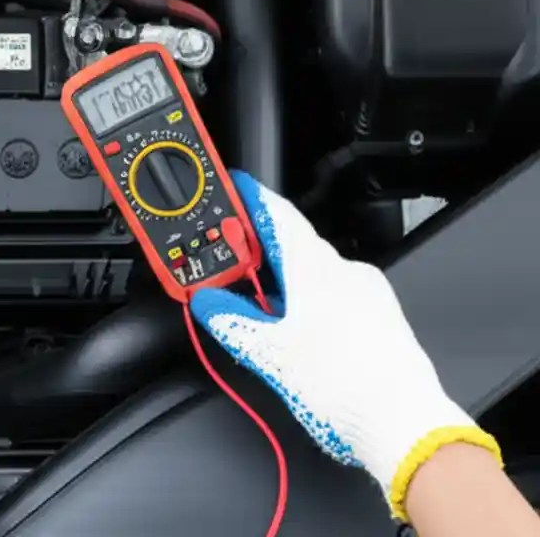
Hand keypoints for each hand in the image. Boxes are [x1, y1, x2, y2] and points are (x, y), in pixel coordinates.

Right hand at [189, 172, 500, 520]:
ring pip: (315, 277)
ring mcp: (369, 296)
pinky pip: (336, 299)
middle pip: (294, 248)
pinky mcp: (381, 321)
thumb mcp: (268, 354)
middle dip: (259, 255)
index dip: (252, 199)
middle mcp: (347, 273)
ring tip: (256, 314)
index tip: (236, 187)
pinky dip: (309, 305)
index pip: (278, 215)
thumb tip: (208, 303)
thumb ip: (231, 322)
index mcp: (316, 268)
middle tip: (228, 264)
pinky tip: (296, 336)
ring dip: (283, 286)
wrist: (404, 426)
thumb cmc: (344, 386)